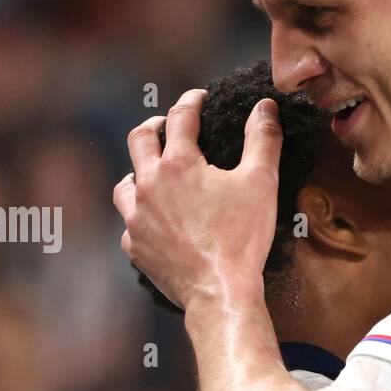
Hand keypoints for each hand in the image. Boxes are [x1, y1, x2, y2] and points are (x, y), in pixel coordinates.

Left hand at [114, 90, 282, 308]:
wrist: (220, 292)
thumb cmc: (242, 238)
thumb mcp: (261, 182)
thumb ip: (262, 139)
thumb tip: (265, 107)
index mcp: (178, 164)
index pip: (181, 117)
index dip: (191, 101)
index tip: (199, 98)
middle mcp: (149, 185)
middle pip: (139, 140)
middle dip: (154, 126)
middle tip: (166, 125)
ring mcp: (137, 219)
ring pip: (125, 184)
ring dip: (138, 171)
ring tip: (152, 173)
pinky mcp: (136, 247)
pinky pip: (130, 224)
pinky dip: (140, 215)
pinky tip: (152, 220)